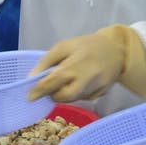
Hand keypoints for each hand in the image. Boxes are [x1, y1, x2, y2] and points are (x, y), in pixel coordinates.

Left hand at [27, 25, 145, 102]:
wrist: (116, 50)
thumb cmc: (86, 45)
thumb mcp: (64, 46)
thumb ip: (47, 62)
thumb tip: (31, 78)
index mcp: (76, 63)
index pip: (54, 81)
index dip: (40, 90)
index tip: (29, 97)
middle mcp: (87, 78)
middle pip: (64, 96)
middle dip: (54, 95)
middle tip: (51, 88)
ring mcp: (97, 88)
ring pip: (73, 99)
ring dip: (65, 94)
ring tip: (69, 79)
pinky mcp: (102, 94)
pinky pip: (83, 98)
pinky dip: (77, 93)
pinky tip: (81, 81)